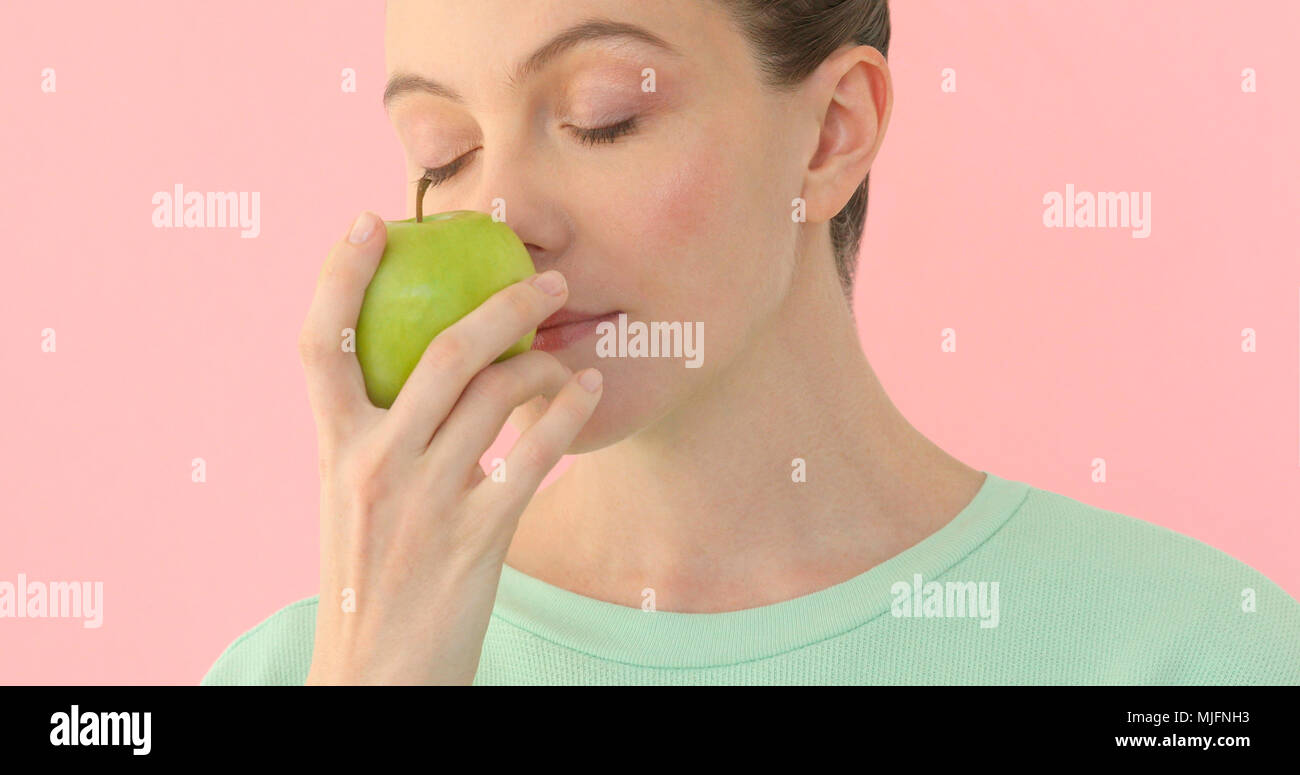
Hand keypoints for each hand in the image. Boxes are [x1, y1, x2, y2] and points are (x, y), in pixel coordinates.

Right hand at [298, 211, 601, 683]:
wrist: (376, 678)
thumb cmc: (366, 581)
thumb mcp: (347, 502)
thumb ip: (373, 435)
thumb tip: (417, 370)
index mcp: (331, 450)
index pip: (318, 344)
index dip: (338, 274)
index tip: (369, 220)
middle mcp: (372, 465)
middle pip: (439, 352)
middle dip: (501, 303)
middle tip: (545, 280)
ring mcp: (425, 501)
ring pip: (494, 395)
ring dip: (543, 362)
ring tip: (566, 356)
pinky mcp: (476, 538)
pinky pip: (534, 454)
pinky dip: (566, 413)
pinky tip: (586, 392)